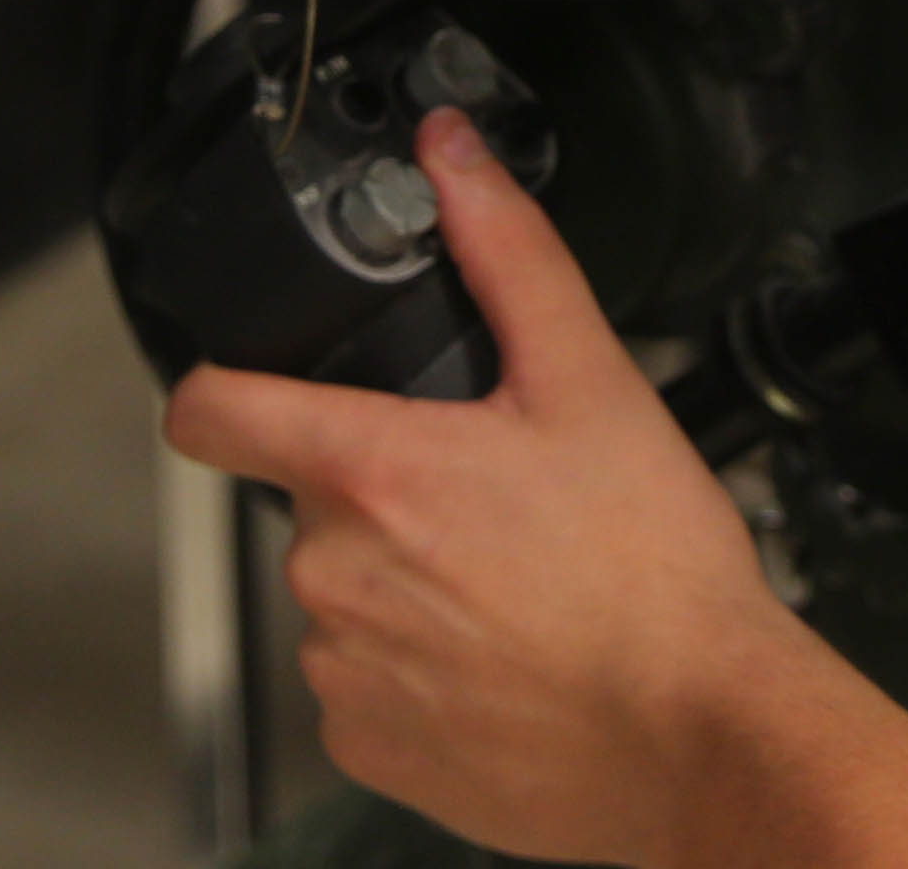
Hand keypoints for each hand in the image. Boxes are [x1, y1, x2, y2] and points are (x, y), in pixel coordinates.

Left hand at [166, 113, 831, 866]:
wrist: (697, 733)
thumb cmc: (652, 576)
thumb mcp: (590, 382)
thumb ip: (507, 254)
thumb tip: (452, 158)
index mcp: (375, 474)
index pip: (211, 410)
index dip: (227, 384)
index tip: (258, 389)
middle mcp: (337, 577)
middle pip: (315, 502)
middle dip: (386, 493)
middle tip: (489, 502)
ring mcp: (346, 671)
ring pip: (345, 596)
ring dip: (404, 585)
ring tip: (510, 588)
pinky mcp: (369, 749)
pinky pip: (365, 688)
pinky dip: (418, 671)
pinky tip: (501, 659)